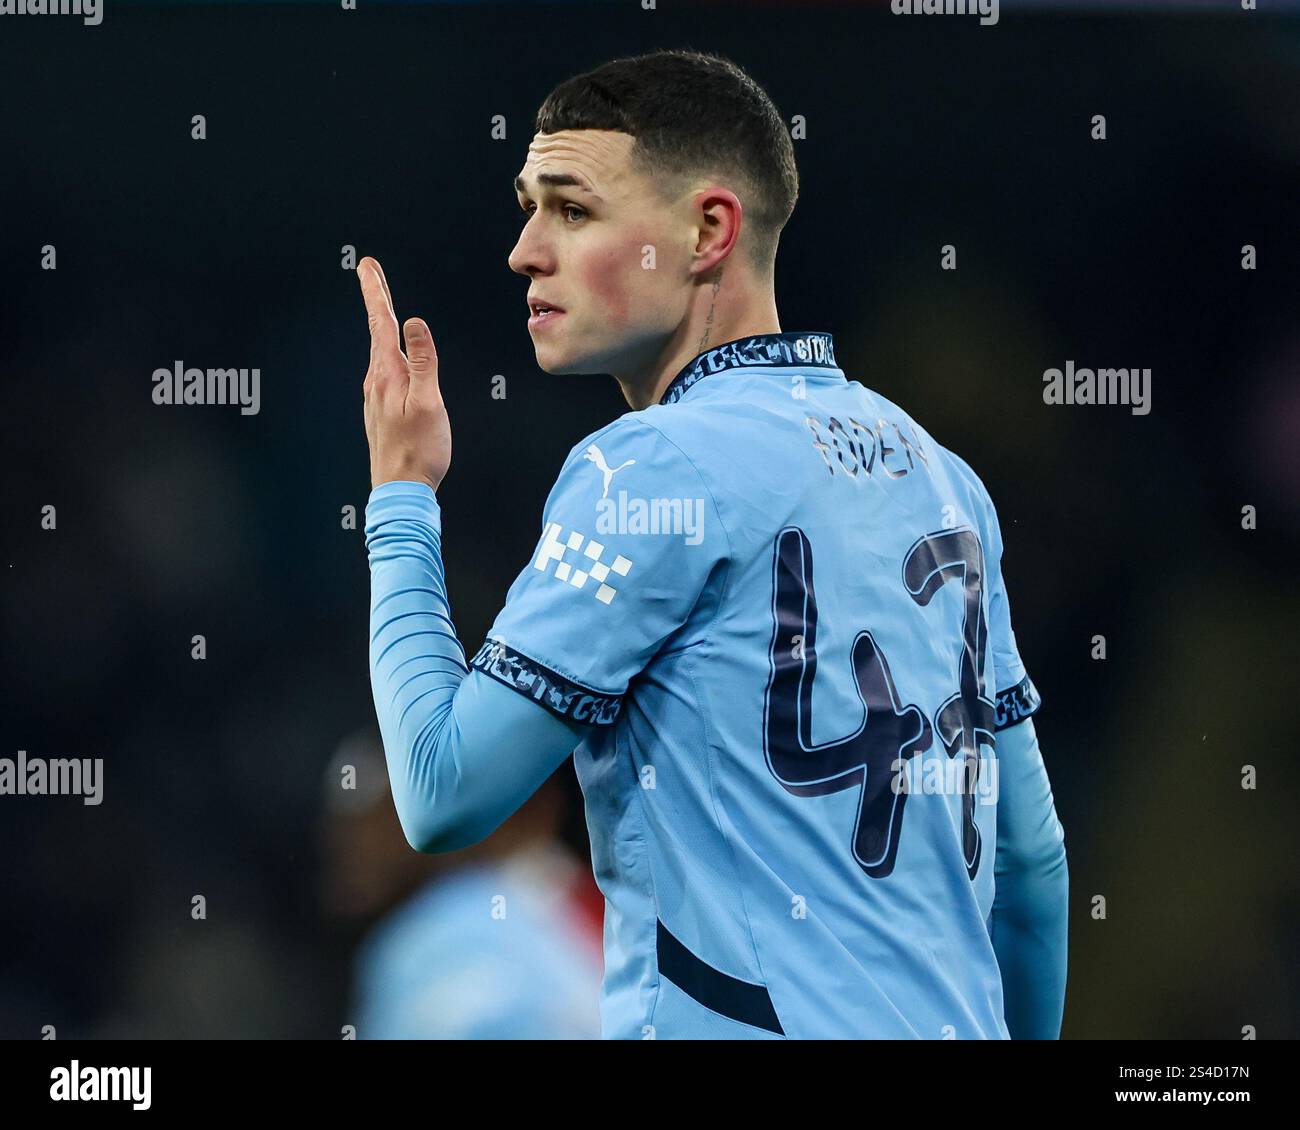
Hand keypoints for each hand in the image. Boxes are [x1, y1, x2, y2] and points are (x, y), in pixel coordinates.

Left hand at [358, 256, 450, 491]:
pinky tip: (392, 354)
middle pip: (377, 332)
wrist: (400, 490)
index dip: (376, 293)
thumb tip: (415, 324)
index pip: (381, 324)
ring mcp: (377, 397)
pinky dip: (387, 350)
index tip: (367, 267)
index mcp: (388, 375)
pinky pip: (385, 370)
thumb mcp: (428, 403)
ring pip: (380, 351)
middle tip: (370, 273)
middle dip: (376, 300)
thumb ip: (423, 362)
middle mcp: (377, 382)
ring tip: (382, 304)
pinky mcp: (382, 410)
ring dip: (380, 324)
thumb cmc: (419, 452)